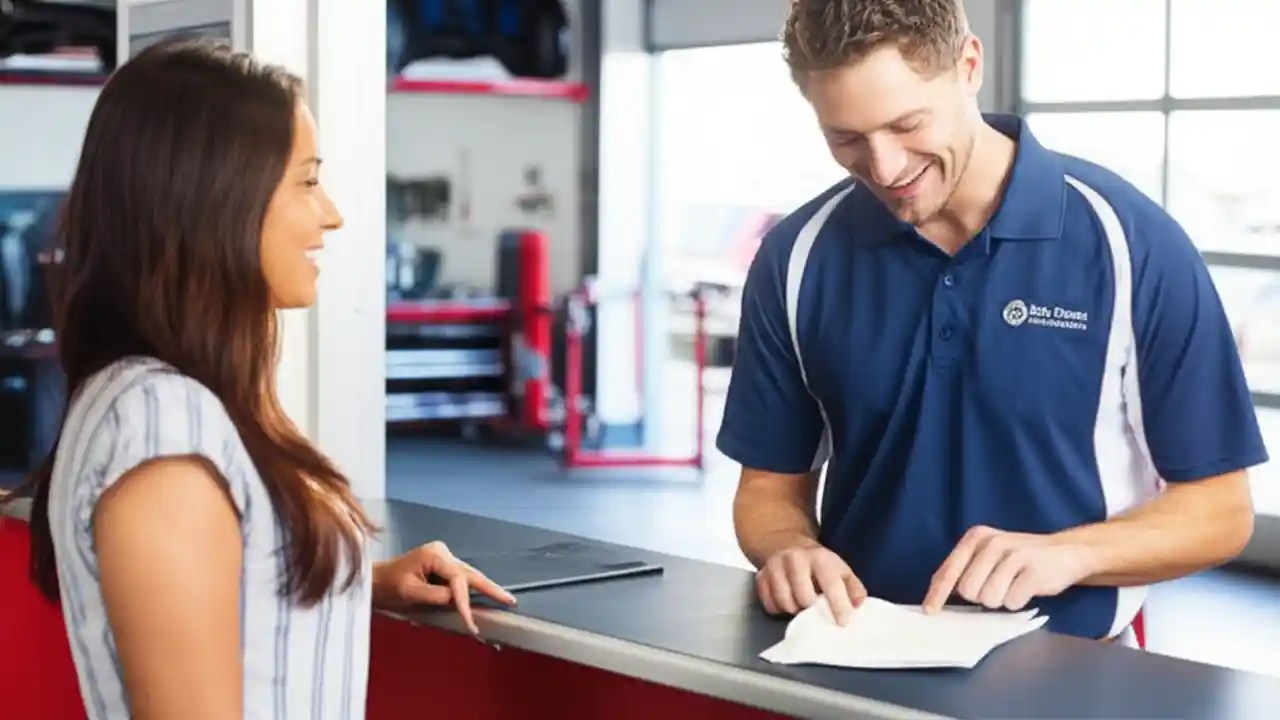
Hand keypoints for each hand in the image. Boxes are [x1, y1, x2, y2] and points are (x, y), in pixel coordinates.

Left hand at [372, 540, 515, 634]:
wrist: (374, 581)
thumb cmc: (388, 587)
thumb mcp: (410, 593)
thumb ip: (437, 596)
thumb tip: (458, 600)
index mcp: (435, 555)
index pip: (459, 581)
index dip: (466, 603)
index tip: (472, 624)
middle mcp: (443, 553)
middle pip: (471, 574)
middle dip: (490, 588)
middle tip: (510, 601)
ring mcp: (444, 558)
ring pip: (468, 577)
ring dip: (484, 589)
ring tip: (504, 600)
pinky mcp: (442, 566)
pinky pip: (461, 580)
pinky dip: (472, 590)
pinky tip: (486, 596)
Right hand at [756, 542, 865, 625]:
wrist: (787, 545)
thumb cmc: (818, 565)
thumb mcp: (840, 571)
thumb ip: (854, 588)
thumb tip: (858, 605)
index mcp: (819, 557)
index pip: (831, 584)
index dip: (839, 606)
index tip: (844, 622)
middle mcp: (795, 559)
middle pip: (803, 596)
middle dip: (812, 610)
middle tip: (816, 611)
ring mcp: (775, 566)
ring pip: (784, 601)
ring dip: (794, 610)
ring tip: (801, 605)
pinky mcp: (760, 576)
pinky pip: (768, 604)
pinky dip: (778, 608)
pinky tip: (787, 601)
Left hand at [923, 526, 1093, 613]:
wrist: (1066, 552)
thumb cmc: (1021, 559)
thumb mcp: (989, 555)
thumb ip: (966, 569)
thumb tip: (938, 597)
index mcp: (976, 538)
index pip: (949, 571)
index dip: (937, 594)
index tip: (930, 611)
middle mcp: (992, 543)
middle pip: (967, 590)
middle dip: (981, 596)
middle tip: (999, 585)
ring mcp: (1014, 555)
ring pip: (988, 599)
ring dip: (1001, 600)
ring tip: (1013, 585)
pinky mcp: (1034, 570)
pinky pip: (1012, 602)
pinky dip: (1018, 602)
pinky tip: (1027, 588)